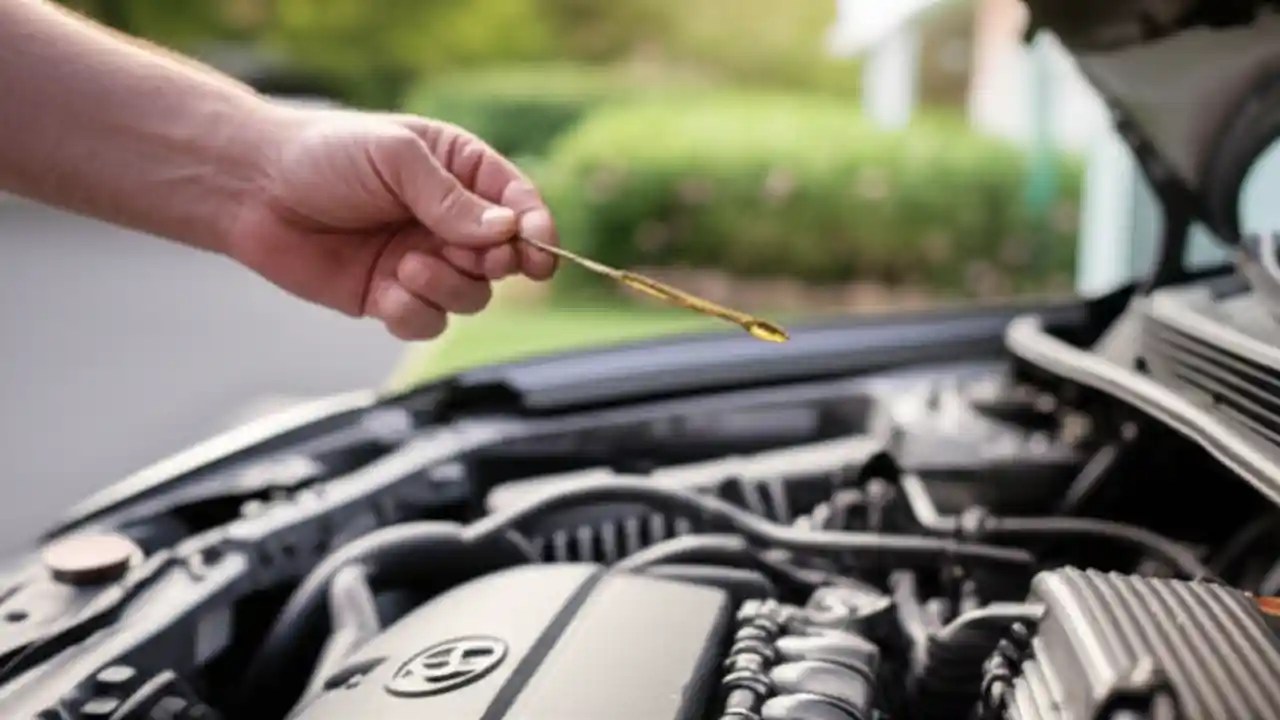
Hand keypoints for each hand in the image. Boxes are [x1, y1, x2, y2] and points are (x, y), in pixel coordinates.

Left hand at [227, 107, 557, 339]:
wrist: (252, 190)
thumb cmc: (323, 155)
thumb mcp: (395, 158)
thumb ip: (450, 198)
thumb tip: (505, 232)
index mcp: (459, 171)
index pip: (518, 204)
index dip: (536, 229)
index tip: (538, 253)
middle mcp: (448, 220)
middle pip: (504, 259)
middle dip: (493, 264)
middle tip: (470, 257)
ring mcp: (422, 261)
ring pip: (472, 297)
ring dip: (448, 288)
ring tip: (406, 268)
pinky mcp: (391, 297)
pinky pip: (428, 322)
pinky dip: (415, 313)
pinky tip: (387, 291)